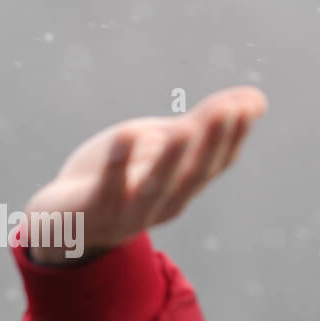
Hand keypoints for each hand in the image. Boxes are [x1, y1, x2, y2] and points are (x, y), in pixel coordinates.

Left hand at [22, 86, 268, 264]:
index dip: (234, 135)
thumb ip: (200, 125)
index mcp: (183, 187)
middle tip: (228, 109)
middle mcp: (164, 204)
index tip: (250, 103)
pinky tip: (128, 135)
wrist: (62, 222)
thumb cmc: (118, 177)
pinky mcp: (94, 210)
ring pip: (157, 186)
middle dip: (212, 141)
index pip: (216, 163)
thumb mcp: (161, 146)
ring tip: (188, 127)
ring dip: (173, 157)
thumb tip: (257, 99)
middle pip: (193, 174)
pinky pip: (109, 188)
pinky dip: (119, 164)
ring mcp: (130, 212)